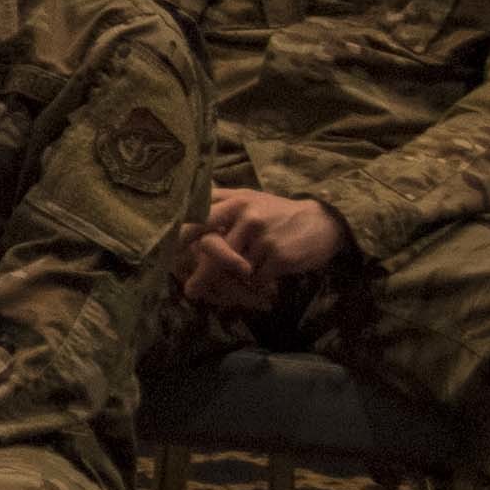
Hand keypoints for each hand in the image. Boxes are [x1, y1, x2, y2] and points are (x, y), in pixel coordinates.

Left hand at [185, 187, 347, 308]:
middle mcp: (246, 215)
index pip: (198, 217)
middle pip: (213, 249)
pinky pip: (257, 279)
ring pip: (236, 269)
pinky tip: (266, 281)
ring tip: (243, 286)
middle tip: (190, 291)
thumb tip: (184, 205)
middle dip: (201, 272)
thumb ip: (219, 201)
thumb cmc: (277, 212)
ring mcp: (262, 236)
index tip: (166, 253)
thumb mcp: (248, 198)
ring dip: (237, 281)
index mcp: (234, 201)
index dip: (180, 235)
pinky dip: (258, 284)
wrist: (323, 223)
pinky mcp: (278, 256)